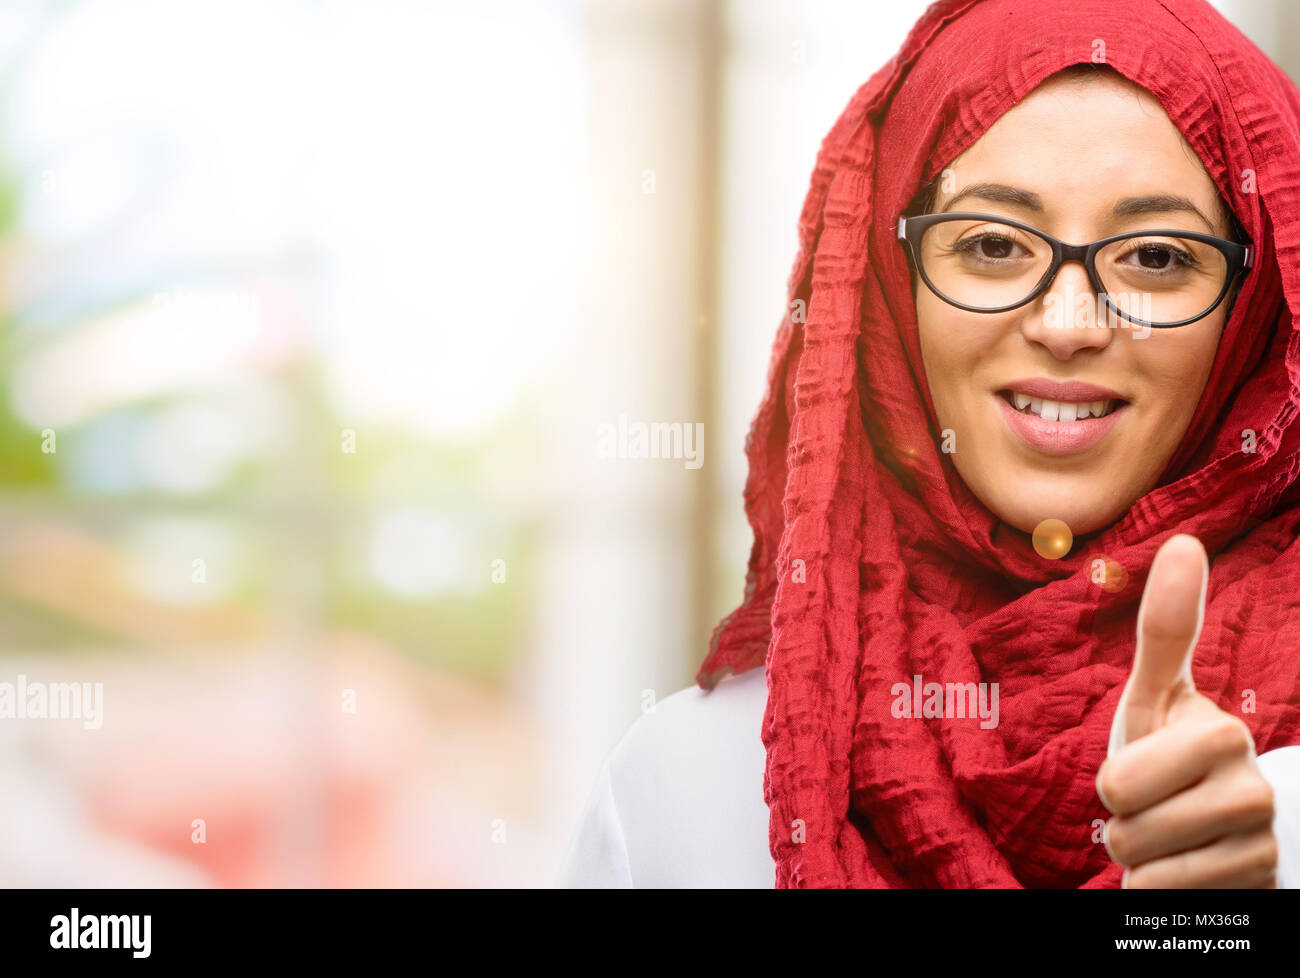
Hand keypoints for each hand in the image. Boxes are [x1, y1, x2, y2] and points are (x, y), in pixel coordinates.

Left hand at [1097, 534, 1276, 887]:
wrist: (1216, 827)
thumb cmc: (1171, 751)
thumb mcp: (1155, 695)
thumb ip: (1165, 627)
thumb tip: (1186, 539)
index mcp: (1222, 735)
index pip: (1116, 783)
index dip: (1113, 781)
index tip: (1150, 770)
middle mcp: (1253, 791)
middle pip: (1124, 827)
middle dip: (1121, 821)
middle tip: (1151, 806)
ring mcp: (1261, 848)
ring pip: (1142, 869)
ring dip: (1139, 858)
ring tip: (1168, 835)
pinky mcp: (1256, 891)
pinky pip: (1164, 902)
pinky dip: (1159, 892)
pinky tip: (1187, 870)